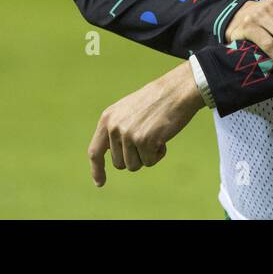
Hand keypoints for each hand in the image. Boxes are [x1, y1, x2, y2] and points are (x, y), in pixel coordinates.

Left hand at [87, 62, 203, 186]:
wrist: (177, 90)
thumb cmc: (157, 101)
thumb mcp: (128, 111)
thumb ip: (117, 130)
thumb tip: (116, 159)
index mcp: (108, 118)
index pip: (95, 151)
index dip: (97, 169)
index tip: (100, 183)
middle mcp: (114, 127)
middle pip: (119, 163)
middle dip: (135, 157)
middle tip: (148, 138)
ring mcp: (128, 134)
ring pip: (134, 165)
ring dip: (147, 156)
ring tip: (156, 136)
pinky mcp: (143, 141)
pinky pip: (149, 162)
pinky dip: (159, 154)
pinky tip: (163, 137)